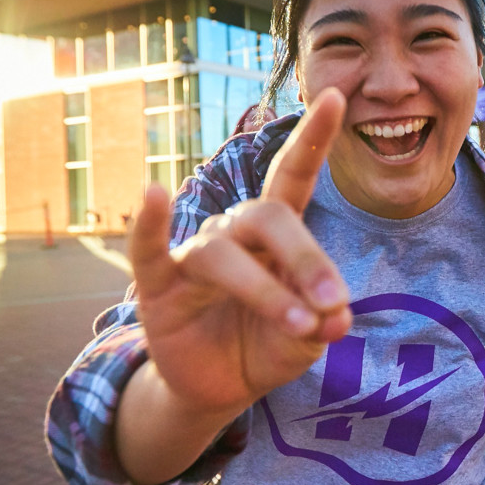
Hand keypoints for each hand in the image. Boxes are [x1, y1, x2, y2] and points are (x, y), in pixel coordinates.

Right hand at [127, 89, 352, 415]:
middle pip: (268, 216)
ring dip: (266, 290)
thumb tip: (336, 318)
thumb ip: (322, 324)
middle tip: (334, 302)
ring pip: (224, 253)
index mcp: (275, 235)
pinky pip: (147, 249)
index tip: (334, 96)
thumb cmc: (266, 345)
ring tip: (299, 325)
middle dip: (306, 258)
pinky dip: (148, 222)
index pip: (293, 175)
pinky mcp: (157, 285)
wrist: (218, 388)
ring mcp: (193, 255)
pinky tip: (151, 195)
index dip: (312, 137)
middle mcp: (233, 232)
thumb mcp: (306, 340)